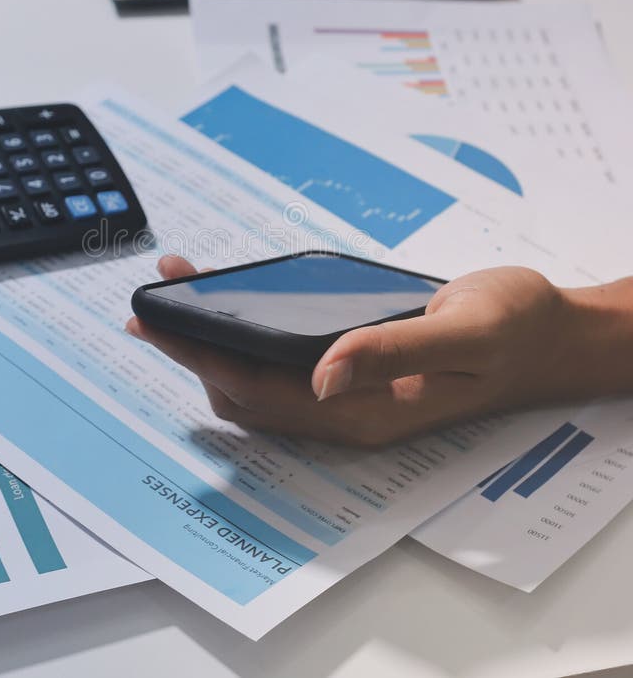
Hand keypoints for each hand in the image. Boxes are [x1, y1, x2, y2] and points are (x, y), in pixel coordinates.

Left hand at [126, 256, 611, 446]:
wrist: (550, 335)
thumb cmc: (513, 328)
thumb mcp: (462, 333)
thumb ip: (393, 352)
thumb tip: (322, 376)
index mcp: (362, 413)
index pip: (255, 389)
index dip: (197, 355)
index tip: (152, 320)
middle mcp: (344, 413)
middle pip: (242, 389)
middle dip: (192, 348)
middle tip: (159, 297)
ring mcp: (347, 397)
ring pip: (256, 379)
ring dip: (215, 342)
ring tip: (187, 291)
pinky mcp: (354, 374)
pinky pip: (280, 363)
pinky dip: (246, 337)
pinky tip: (240, 304)